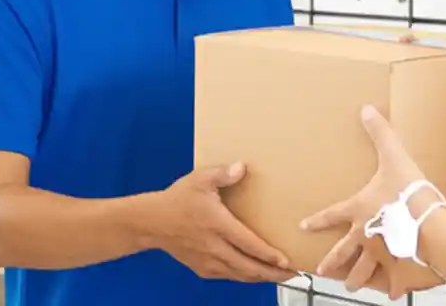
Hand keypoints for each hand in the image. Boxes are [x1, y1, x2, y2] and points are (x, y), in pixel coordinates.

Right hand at [156, 163, 294, 282]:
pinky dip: (245, 276)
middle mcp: (214, 247)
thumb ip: (223, 174)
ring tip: (280, 275)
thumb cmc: (177, 200)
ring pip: (240, 275)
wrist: (151, 222)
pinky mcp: (202, 268)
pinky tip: (255, 273)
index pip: (248, 244)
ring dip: (261, 277)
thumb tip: (242, 167)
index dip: (268, 255)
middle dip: (273, 273)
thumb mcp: (200, 180)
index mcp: (217, 225)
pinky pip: (229, 276)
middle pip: (249, 267)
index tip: (286, 261)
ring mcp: (208, 261)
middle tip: (293, 273)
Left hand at [300, 105, 428, 296]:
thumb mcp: (393, 155)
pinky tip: (392, 293)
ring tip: (350, 285)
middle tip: (321, 270)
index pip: (332, 215)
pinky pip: (394, 282)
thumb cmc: (409, 191)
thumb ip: (380, 133)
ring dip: (355, 278)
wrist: (428, 222)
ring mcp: (380, 254)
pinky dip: (393, 288)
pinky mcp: (399, 267)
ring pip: (362, 270)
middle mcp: (364, 235)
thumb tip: (366, 109)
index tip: (304, 226)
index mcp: (359, 210)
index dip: (318, 220)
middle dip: (331, 262)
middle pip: (343, 252)